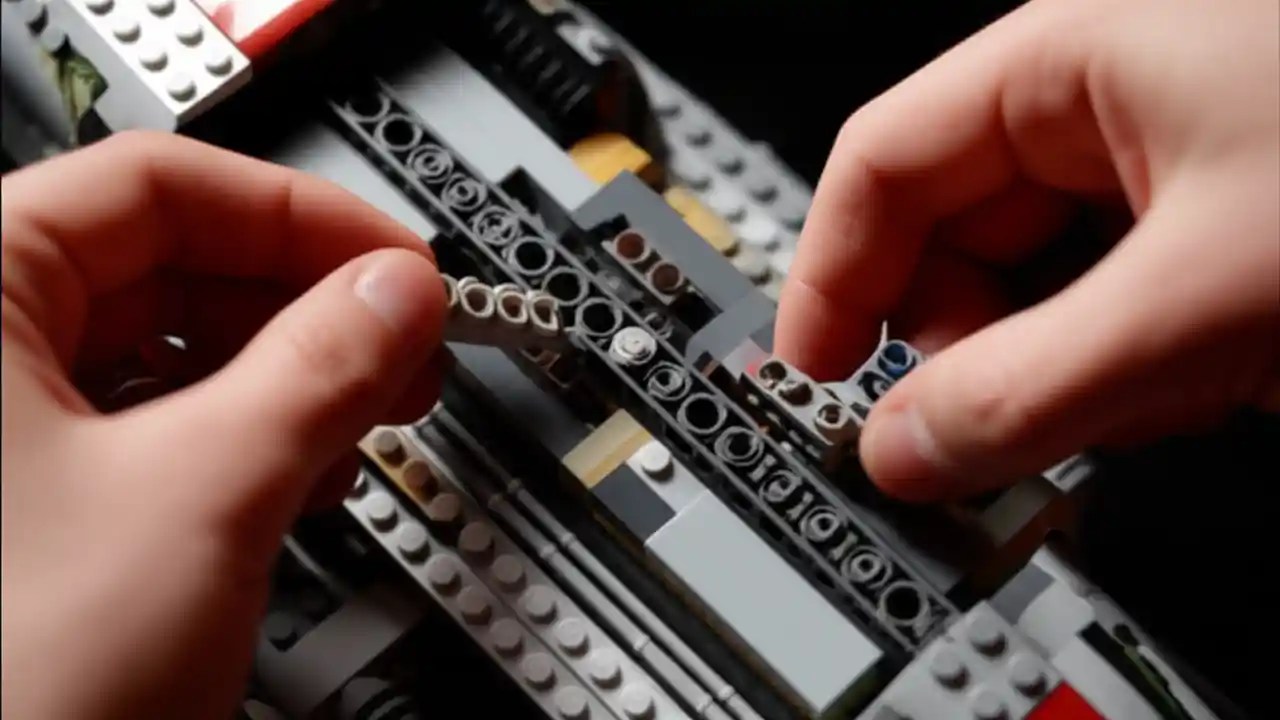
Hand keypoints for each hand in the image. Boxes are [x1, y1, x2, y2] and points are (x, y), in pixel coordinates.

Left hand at [1, 132, 446, 718]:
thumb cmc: (4, 687)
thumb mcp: (202, 497)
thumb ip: (321, 370)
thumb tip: (398, 296)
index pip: (158, 186)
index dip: (301, 216)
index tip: (399, 267)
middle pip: (164, 263)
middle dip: (305, 303)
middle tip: (403, 341)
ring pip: (160, 350)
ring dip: (281, 373)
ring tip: (367, 408)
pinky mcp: (25, 503)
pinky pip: (147, 427)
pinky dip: (236, 434)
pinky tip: (299, 462)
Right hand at [777, 0, 1278, 499]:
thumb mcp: (1200, 297)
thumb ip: (1030, 388)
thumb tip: (904, 447)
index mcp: (1073, 56)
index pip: (882, 161)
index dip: (831, 275)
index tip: (817, 374)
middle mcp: (1105, 103)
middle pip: (953, 241)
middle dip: (969, 347)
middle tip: (987, 423)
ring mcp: (1162, 168)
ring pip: (1034, 294)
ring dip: (1063, 372)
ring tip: (1150, 392)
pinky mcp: (1209, 232)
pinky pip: (1109, 316)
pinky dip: (1128, 372)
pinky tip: (1193, 383)